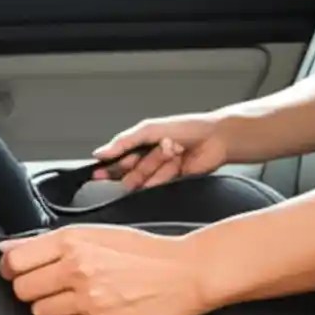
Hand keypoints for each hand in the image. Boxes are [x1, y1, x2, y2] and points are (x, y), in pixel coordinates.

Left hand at [0, 225, 214, 314]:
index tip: (17, 272)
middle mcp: (76, 268)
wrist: (185, 273)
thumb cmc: (145, 251)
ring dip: (50, 308)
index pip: (15, 261)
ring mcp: (87, 298)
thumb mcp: (96, 233)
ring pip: (39, 312)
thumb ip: (49, 242)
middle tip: (49, 286)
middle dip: (31, 289)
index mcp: (73, 241)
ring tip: (72, 298)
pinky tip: (82, 314)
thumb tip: (8, 248)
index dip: (11, 269)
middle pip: (22, 289)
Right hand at [93, 113, 232, 190]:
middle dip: (132, 170)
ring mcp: (161, 171)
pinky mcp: (172, 183)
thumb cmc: (187, 127)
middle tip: (136, 166)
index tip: (98, 172)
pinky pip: (159, 187)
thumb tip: (100, 152)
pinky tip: (173, 166)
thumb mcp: (149, 129)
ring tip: (169, 155)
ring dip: (154, 170)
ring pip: (145, 180)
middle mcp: (150, 158)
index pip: (118, 157)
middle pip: (130, 171)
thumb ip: (123, 142)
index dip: (108, 165)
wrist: (216, 138)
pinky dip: (163, 179)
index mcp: (142, 142)